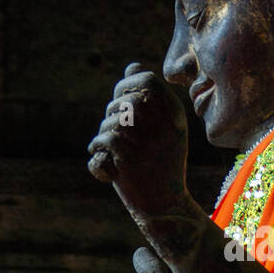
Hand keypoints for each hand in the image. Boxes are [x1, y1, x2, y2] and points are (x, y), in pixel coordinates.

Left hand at [87, 65, 188, 218]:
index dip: (126, 86)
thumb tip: (132, 66)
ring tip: (114, 155)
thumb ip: (151, 98)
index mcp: (176, 114)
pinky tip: (105, 164)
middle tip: (117, 136)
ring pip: (109, 122)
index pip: (146, 80)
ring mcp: (147, 142)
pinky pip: (102, 142)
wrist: (165, 206)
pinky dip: (97, 153)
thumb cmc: (162, 164)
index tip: (121, 102)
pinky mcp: (129, 160)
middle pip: (122, 101)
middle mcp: (164, 125)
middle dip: (111, 115)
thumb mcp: (166, 128)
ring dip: (104, 137)